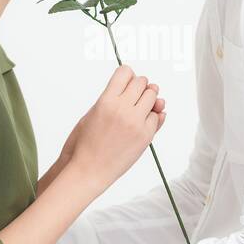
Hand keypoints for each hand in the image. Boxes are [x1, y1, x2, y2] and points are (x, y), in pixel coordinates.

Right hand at [66, 64, 165, 193]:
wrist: (87, 171)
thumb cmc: (85, 143)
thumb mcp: (92, 114)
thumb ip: (115, 99)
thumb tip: (143, 89)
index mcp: (105, 101)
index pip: (125, 72)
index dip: (127, 75)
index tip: (126, 82)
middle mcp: (122, 109)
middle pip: (142, 82)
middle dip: (139, 87)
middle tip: (132, 97)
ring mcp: (136, 123)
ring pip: (153, 97)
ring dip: (148, 100)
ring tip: (137, 109)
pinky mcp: (145, 137)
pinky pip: (157, 116)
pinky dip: (151, 117)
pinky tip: (140, 124)